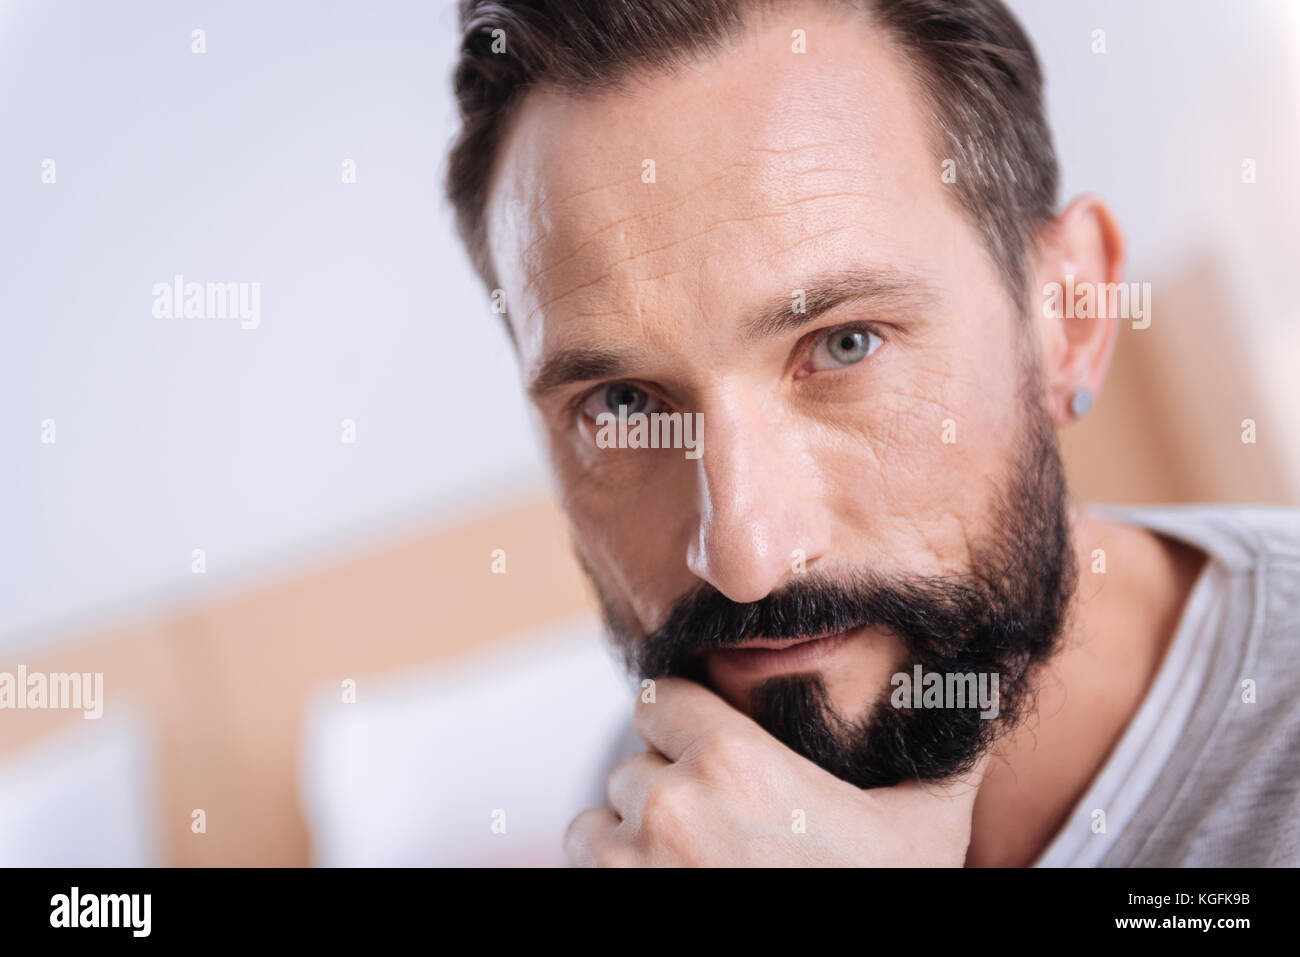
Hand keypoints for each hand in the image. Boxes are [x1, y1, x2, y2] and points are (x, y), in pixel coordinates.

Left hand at [565, 676, 987, 865]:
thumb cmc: (886, 901)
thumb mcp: (925, 826)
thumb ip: (943, 746)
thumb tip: (976, 681)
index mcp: (733, 765)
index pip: (658, 697)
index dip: (683, 720)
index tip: (708, 749)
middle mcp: (668, 810)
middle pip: (631, 765)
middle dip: (665, 788)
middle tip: (718, 828)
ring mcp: (629, 871)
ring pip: (597, 825)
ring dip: (630, 840)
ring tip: (694, 867)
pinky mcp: (611, 912)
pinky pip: (585, 870)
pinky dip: (620, 879)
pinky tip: (678, 889)